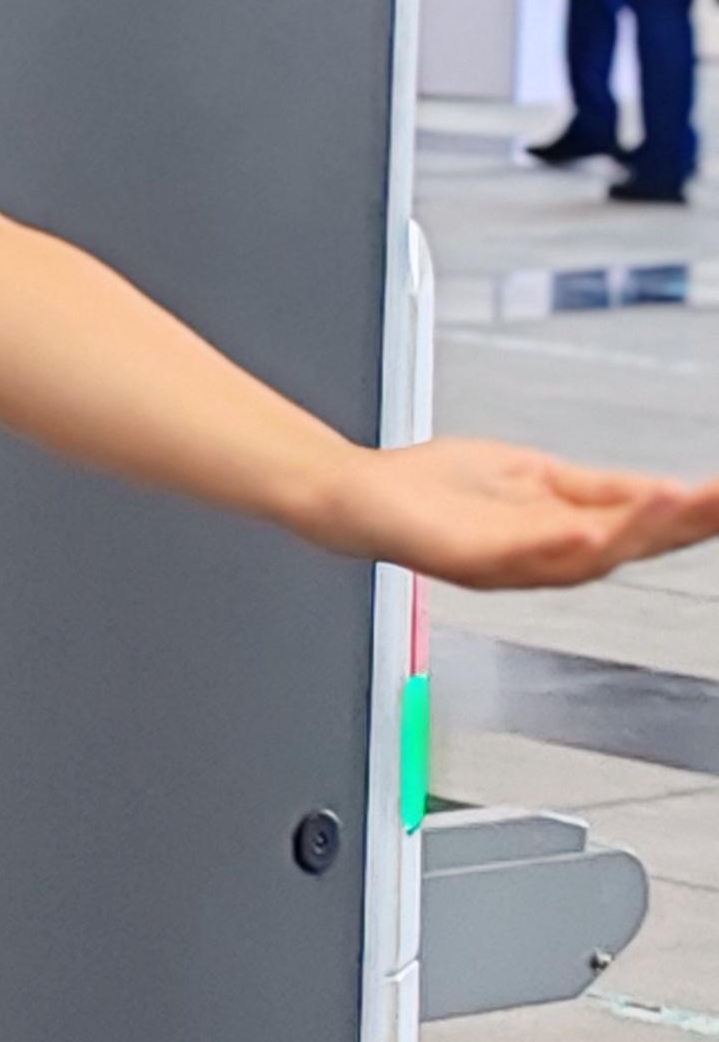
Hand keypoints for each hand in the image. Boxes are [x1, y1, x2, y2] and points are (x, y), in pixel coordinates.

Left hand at [311, 437, 718, 590]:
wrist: (355, 496)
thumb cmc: (436, 491)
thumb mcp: (535, 478)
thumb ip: (596, 488)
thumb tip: (669, 489)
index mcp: (566, 539)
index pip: (646, 527)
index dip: (697, 513)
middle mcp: (545, 560)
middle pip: (631, 546)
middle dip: (687, 521)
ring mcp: (507, 563)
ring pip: (587, 555)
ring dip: (637, 529)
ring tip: (684, 502)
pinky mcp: (465, 558)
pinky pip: (520, 557)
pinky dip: (559, 545)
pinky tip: (591, 531)